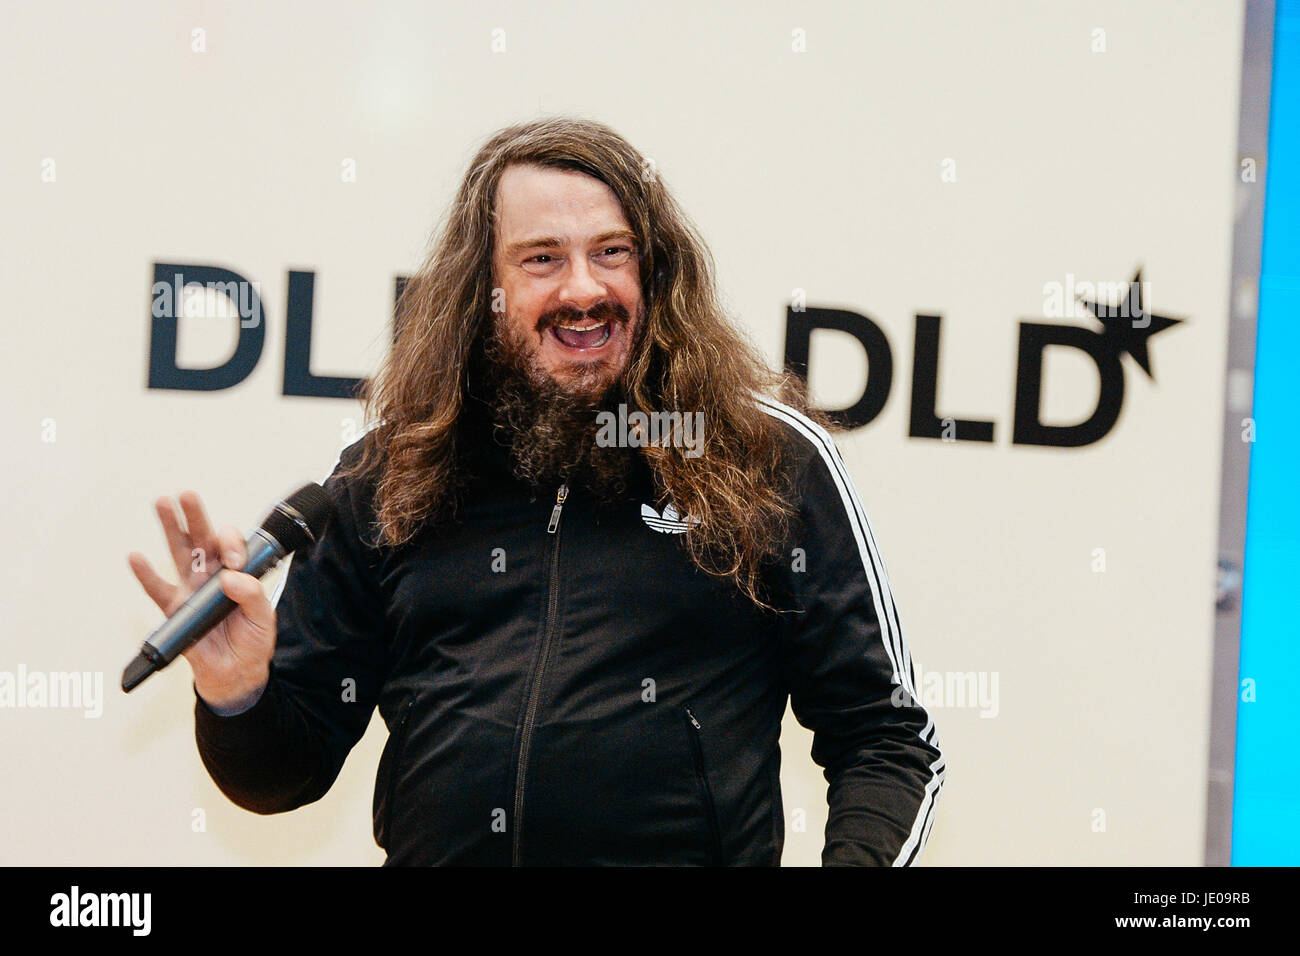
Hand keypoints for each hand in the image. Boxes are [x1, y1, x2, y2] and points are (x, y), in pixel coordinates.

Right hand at [127, 491, 274, 710]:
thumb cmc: (252, 641)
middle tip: (186, 494)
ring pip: (178, 554)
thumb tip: (231, 578)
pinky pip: (157, 590)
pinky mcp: (175, 610)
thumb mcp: (263, 617)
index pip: (230, 545)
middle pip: (201, 539)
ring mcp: (191, 590)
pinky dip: (146, 574)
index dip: (231, 544)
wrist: (236, 673)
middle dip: (195, 515)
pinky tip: (136, 557)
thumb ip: (252, 595)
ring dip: (170, 530)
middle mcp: (212, 575)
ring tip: (162, 504)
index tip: (234, 560)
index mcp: (235, 572)